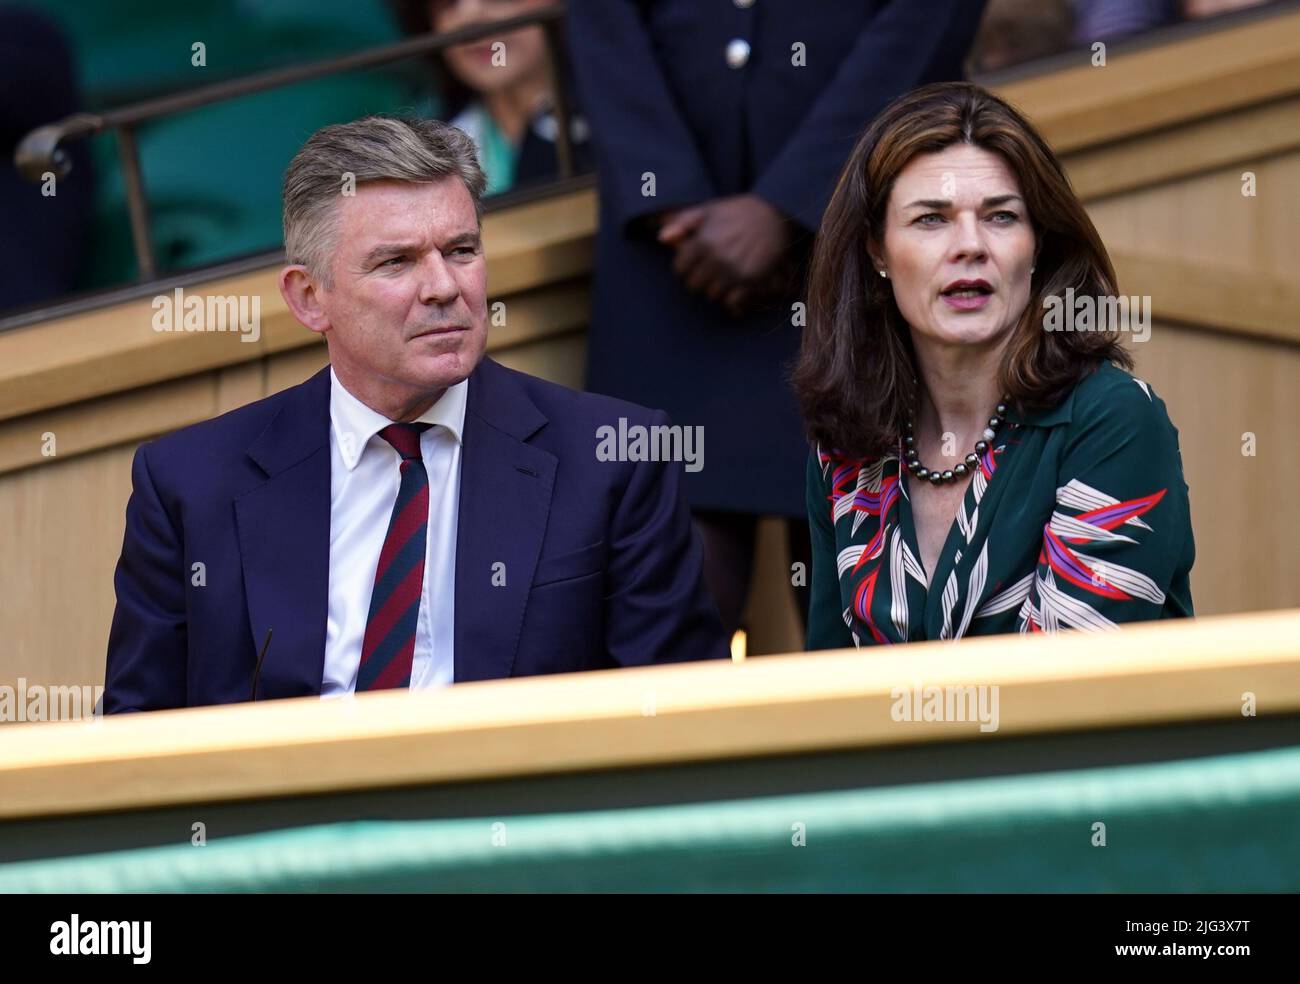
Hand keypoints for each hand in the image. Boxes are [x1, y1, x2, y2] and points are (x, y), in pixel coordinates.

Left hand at [657, 194, 793, 314]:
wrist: (774, 214)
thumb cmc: (736, 212)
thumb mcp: (708, 210)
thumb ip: (682, 224)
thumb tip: (661, 239)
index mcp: (702, 242)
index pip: (679, 270)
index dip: (684, 266)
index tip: (692, 262)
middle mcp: (717, 259)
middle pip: (694, 286)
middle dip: (698, 279)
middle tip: (707, 271)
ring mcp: (734, 271)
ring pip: (712, 295)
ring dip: (715, 288)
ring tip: (722, 276)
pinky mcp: (752, 280)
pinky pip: (732, 302)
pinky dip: (731, 298)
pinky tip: (734, 286)